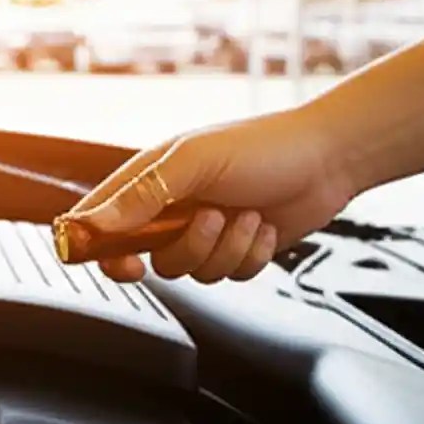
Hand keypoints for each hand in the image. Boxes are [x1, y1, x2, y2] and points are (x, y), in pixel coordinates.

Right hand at [69, 107, 357, 282]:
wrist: (329, 159)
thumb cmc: (264, 146)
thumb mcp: (194, 164)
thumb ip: (141, 195)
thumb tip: (94, 223)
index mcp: (150, 181)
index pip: (100, 222)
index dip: (100, 248)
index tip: (123, 262)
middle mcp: (171, 209)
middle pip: (148, 259)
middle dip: (186, 248)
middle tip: (208, 221)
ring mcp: (202, 232)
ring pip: (190, 273)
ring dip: (224, 248)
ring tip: (246, 214)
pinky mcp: (233, 251)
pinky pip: (227, 277)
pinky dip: (248, 256)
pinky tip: (262, 226)